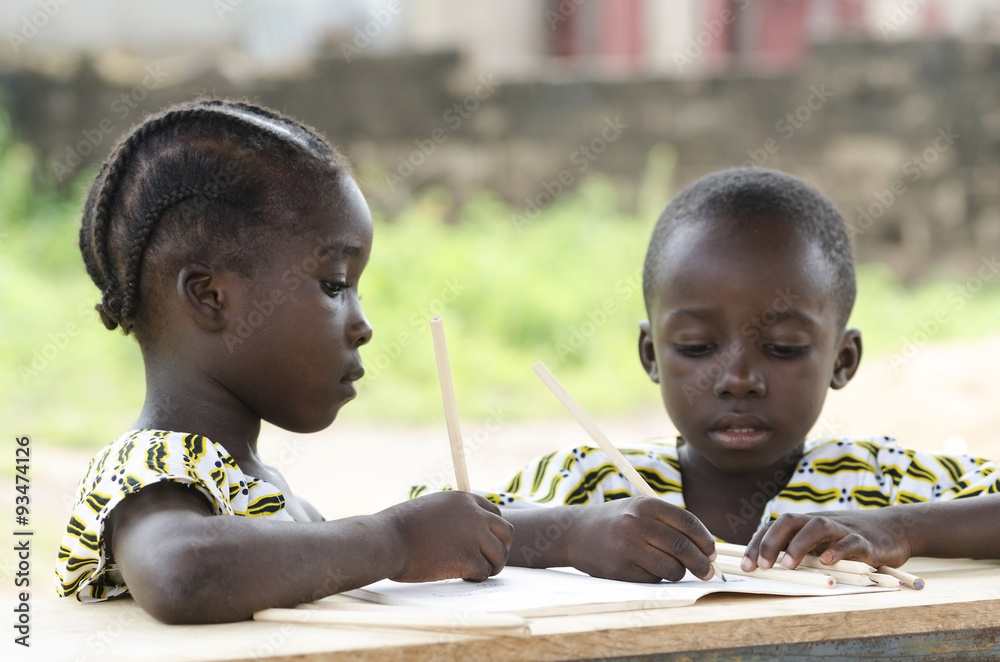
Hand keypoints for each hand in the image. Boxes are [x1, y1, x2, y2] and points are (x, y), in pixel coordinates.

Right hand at [386, 491, 513, 582]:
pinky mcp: (468, 558)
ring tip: (475, 572)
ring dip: (491, 565)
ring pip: (500, 554)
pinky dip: (476, 577)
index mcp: (464, 500)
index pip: (495, 513)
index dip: (492, 531)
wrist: (387, 540)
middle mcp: (474, 515)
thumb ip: (453, 515)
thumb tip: (463, 530)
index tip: (484, 542)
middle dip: (500, 547)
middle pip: (506, 532)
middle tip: (488, 560)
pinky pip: (484, 571)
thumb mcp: (431, 508)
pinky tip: (462, 577)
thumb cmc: (400, 528)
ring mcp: (474, 536)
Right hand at [562, 497, 716, 582]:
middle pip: (683, 548)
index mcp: (646, 504)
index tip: (712, 552)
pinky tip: (644, 568)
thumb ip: (670, 523)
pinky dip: (657, 577)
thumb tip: (707, 550)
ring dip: (678, 573)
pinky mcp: (620, 569)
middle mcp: (637, 523)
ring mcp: (627, 547)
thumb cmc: (616, 521)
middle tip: (708, 572)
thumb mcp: (639, 509)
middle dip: (701, 564)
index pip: (688, 523)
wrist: (575, 532)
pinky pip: (653, 579)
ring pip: (672, 568)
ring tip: (672, 569)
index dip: (705, 540)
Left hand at [742, 509, 913, 571]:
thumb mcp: (820, 542)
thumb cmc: (848, 538)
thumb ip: (798, 548)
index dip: (759, 544)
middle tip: (762, 566)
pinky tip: (826, 562)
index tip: (746, 565)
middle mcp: (820, 522)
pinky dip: (838, 550)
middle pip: (789, 521)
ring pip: (817, 527)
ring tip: (787, 565)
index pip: (775, 527)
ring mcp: (843, 529)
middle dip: (772, 542)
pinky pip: (850, 542)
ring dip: (799, 545)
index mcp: (806, 524)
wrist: (893, 528)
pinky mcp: (865, 541)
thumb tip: (767, 563)